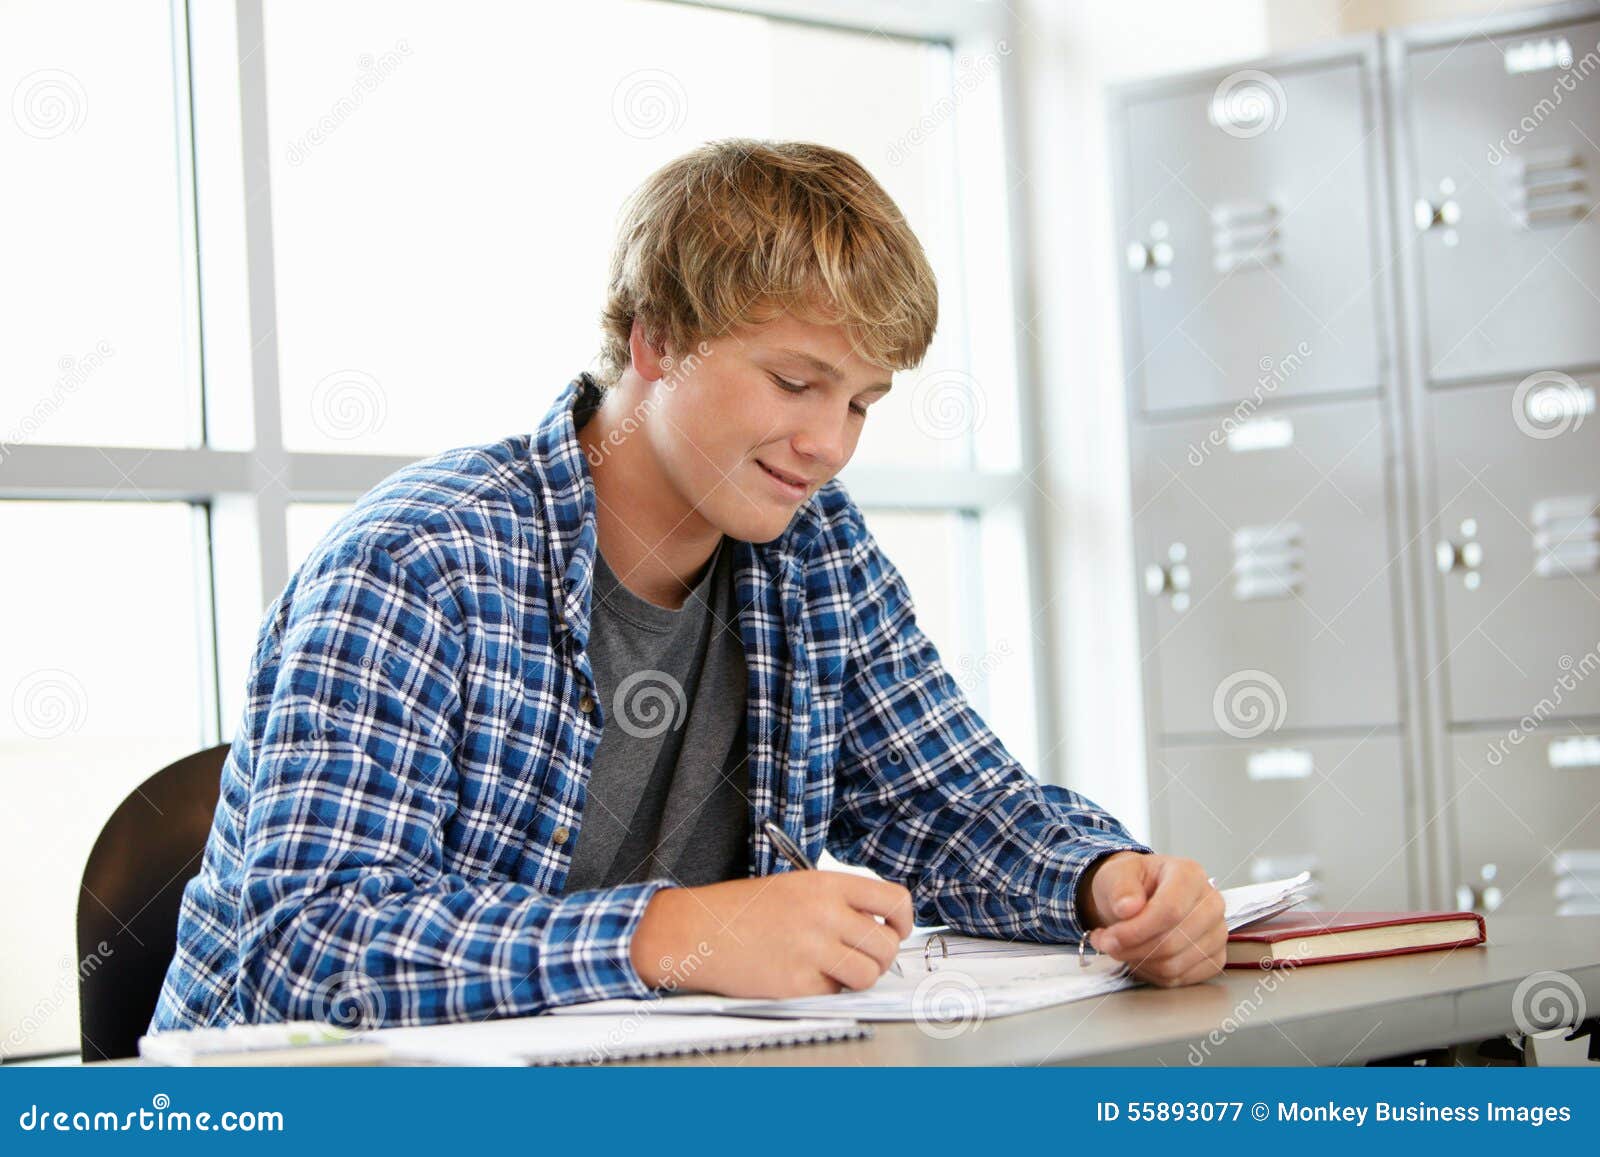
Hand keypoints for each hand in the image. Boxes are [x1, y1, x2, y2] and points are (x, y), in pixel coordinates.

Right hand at [629, 871, 914, 997]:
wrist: (697, 930)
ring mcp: (811, 949)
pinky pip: (836, 994)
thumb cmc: (742, 910)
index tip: (897, 929)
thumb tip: (879, 926)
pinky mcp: (796, 983)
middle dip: (881, 956)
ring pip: (868, 974)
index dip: (904, 921)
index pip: (894, 900)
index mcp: (826, 884)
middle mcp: (824, 914)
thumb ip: (838, 901)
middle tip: (864, 957)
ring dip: (858, 978)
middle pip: (887, 945)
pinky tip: (805, 977)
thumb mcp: (795, 886)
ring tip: (836, 971)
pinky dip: (827, 990)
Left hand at [1078, 852, 1224, 986]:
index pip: (1170, 910)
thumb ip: (1120, 887)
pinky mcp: (1214, 957)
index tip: (1110, 937)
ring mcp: (1217, 932)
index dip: (1137, 930)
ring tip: (1121, 947)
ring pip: (1175, 965)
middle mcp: (1211, 903)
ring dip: (1139, 962)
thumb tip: (1128, 907)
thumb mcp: (1116, 874)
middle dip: (1133, 949)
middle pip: (1172, 941)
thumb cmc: (1132, 885)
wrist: (1137, 898)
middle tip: (1107, 943)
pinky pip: (1181, 979)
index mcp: (1189, 874)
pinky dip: (1153, 974)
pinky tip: (1140, 957)